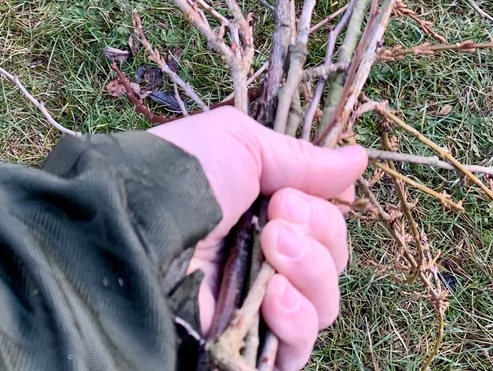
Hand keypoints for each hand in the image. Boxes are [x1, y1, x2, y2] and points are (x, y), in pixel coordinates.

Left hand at [152, 107, 366, 370]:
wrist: (133, 231)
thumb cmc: (182, 175)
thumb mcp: (241, 142)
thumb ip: (303, 158)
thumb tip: (359, 159)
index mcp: (262, 207)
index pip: (325, 218)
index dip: (328, 207)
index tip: (304, 191)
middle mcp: (263, 256)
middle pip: (332, 257)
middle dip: (317, 232)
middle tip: (276, 217)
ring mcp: (254, 305)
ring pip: (324, 302)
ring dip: (309, 272)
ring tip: (270, 252)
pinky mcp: (245, 348)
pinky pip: (297, 349)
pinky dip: (297, 322)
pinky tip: (273, 298)